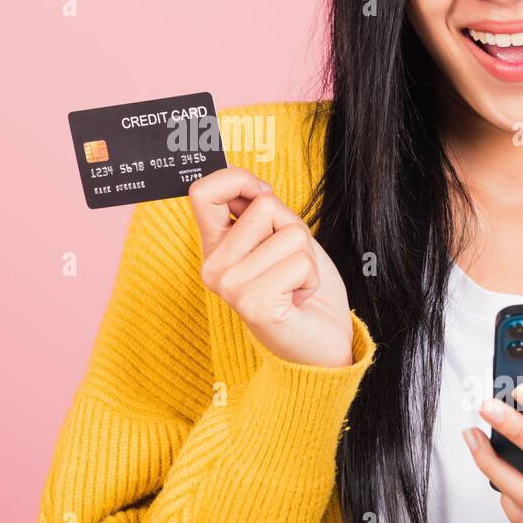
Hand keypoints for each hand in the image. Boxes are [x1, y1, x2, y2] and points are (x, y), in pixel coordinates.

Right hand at [187, 166, 352, 367]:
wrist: (319, 343)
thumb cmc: (300, 286)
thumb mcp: (278, 237)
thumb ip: (258, 210)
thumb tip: (250, 185)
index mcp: (214, 247)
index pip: (202, 192)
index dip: (238, 179)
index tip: (262, 195)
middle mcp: (213, 267)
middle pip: (263, 205)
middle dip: (293, 227)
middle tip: (289, 263)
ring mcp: (230, 287)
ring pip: (290, 232)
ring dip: (306, 256)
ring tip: (294, 282)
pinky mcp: (254, 304)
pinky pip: (300, 262)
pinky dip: (311, 278)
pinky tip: (297, 299)